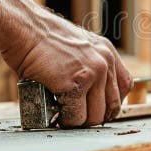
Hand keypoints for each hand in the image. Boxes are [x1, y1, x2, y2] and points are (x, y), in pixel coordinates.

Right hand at [1, 10, 132, 127]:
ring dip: (79, 121)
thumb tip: (91, 92)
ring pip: (95, 116)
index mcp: (108, 52)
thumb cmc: (42, 39)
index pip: (125, 86)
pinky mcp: (75, 85)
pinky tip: (57, 114)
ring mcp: (92, 74)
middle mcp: (105, 62)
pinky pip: (76, 116)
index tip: (99, 109)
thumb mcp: (79, 47)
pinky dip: (65, 120)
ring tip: (65, 116)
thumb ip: (90, 65)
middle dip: (94, 116)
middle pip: (111, 106)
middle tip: (78, 118)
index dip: (112, 102)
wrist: (25, 29)